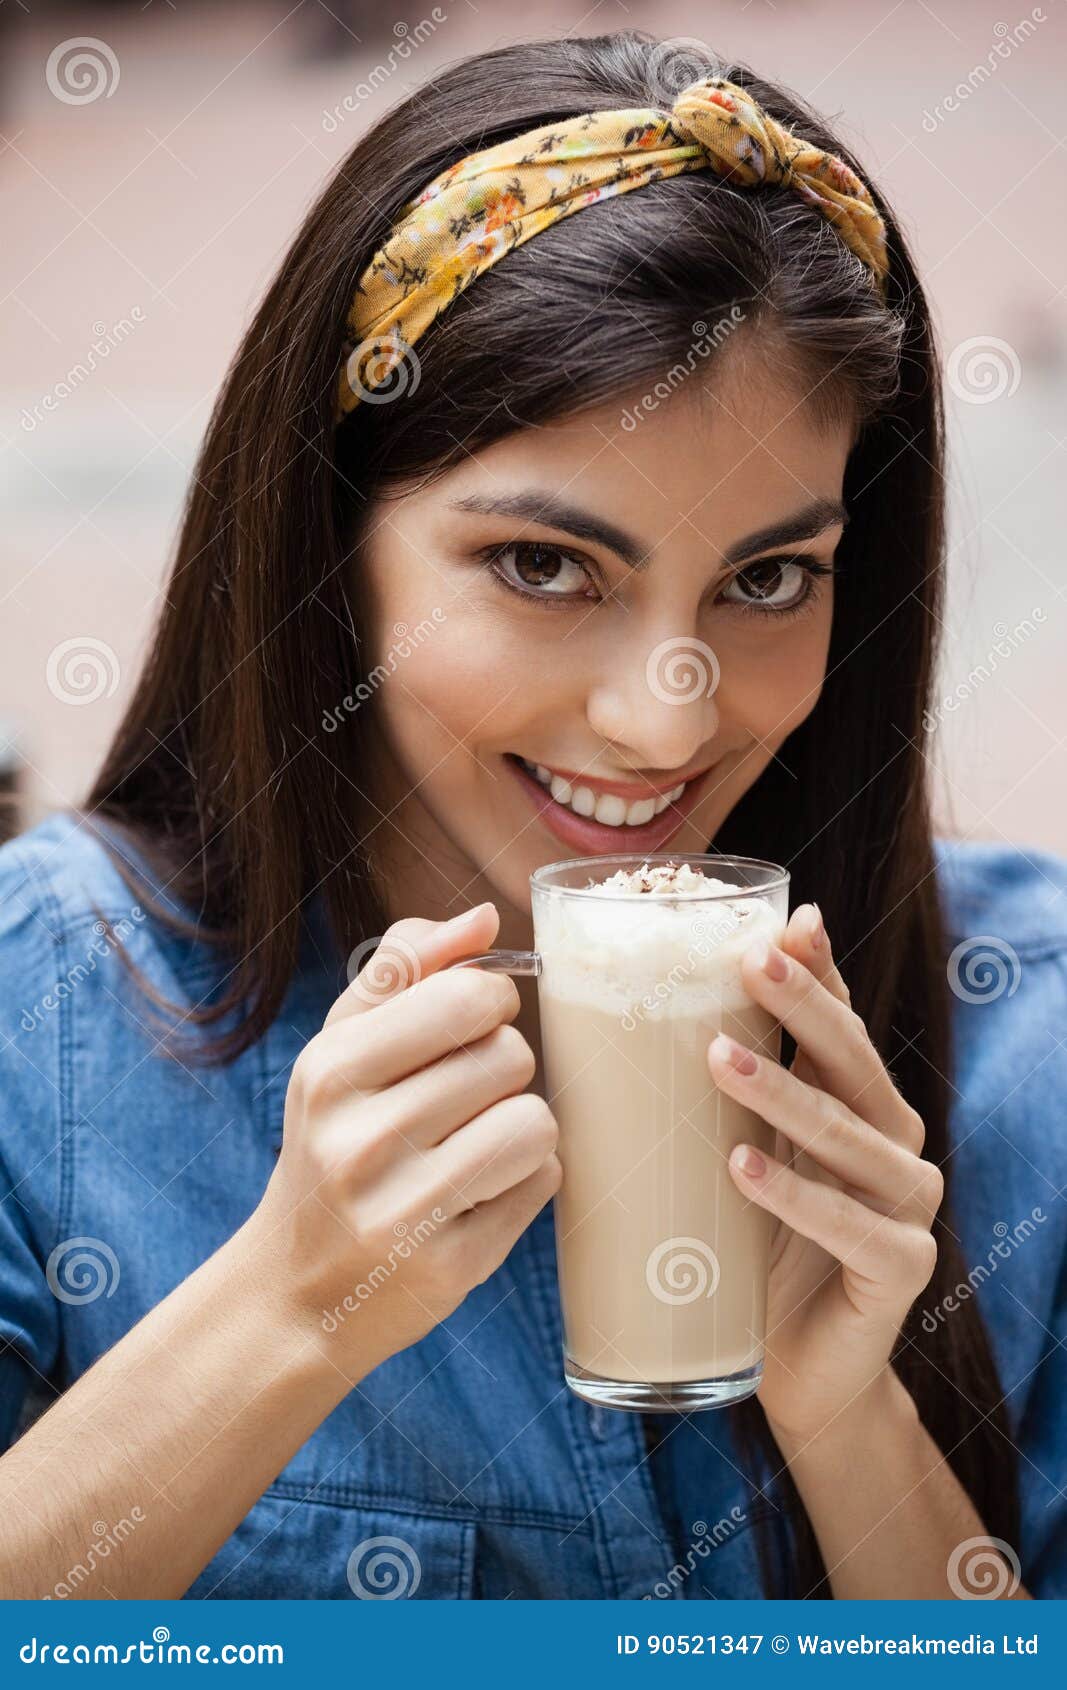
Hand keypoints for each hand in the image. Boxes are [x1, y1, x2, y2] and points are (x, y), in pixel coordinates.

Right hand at [256, 904, 560, 1375]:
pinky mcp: (450, 1268)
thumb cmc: (332, 1146)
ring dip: (522, 1127)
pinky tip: (477, 1195)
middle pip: (511, 1057)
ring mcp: (404, 1212)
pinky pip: (543, 1184)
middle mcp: (361, 1141)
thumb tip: (484, 918)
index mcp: (332, 1071)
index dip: (489, 1004)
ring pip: (537, 1121)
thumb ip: (405, 969)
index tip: (465, 1029)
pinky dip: (525, 1180)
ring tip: (475, 1145)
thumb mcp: (340, 1050)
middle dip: (502, 1070)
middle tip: (461, 1100)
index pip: (468, 997)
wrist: (296, 1291)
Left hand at [706, 904, 942, 1448]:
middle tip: (748, 960)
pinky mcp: (902, 1268)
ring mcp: (908, 1206)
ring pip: (847, 1136)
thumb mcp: (737, 1152)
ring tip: (715, 1056)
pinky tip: (742, 1167)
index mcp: (862, 1106)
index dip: (817, 973)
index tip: (780, 924)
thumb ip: (721, 1093)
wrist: (794, 1370)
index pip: (841, 1025)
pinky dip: (795, 1196)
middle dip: (800, 1005)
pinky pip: (848, 1226)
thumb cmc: (754, 1249)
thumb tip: (636, 1015)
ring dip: (781, 1092)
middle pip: (851, 1062)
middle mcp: (896, 1144)